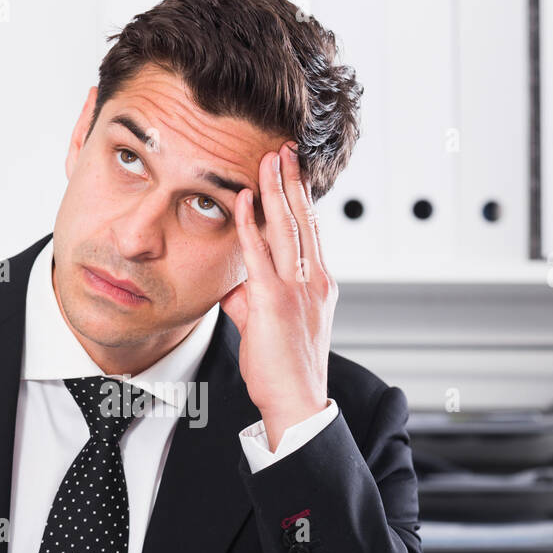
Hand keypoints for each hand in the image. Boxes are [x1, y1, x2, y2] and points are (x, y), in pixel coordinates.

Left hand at [220, 141, 335, 450]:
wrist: (297, 402)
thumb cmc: (284, 371)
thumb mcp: (267, 326)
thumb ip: (251, 298)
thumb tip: (233, 283)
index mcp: (319, 285)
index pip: (310, 232)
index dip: (301, 198)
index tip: (292, 171)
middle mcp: (314, 282)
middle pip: (303, 220)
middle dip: (292, 181)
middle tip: (283, 150)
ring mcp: (297, 290)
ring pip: (287, 228)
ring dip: (276, 189)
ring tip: (269, 159)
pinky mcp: (274, 302)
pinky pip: (259, 254)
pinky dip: (249, 224)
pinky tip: (242, 200)